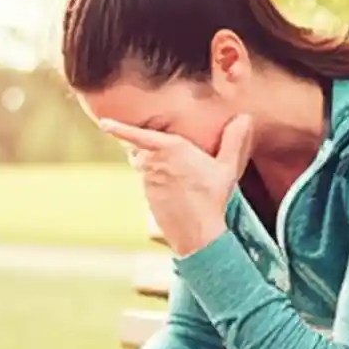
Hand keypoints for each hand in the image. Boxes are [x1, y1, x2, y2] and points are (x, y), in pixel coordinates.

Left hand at [100, 114, 253, 256]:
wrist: (197, 232)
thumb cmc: (213, 197)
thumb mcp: (227, 167)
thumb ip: (234, 140)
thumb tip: (244, 117)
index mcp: (172, 148)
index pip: (139, 135)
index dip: (120, 128)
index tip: (103, 124)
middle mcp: (154, 162)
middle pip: (141, 150)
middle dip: (148, 149)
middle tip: (170, 155)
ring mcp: (147, 180)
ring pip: (142, 166)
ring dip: (152, 165)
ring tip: (175, 174)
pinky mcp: (146, 195)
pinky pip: (146, 182)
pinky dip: (155, 181)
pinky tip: (174, 190)